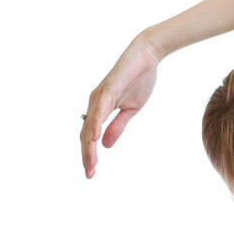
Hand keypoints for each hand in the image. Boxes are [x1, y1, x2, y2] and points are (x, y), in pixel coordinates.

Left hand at [80, 33, 162, 177]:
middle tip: (89, 175)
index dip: (90, 154)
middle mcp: (95, 103)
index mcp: (100, 109)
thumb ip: (117, 126)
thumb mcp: (130, 110)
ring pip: (90, 125)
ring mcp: (100, 95)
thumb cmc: (138, 80)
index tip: (91, 173)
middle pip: (86, 134)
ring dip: (89, 145)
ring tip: (90, 163)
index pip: (91, 136)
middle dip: (87, 155)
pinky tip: (94, 138)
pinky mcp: (108, 88)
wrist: (147, 57)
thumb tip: (105, 145)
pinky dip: (95, 124)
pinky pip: (99, 110)